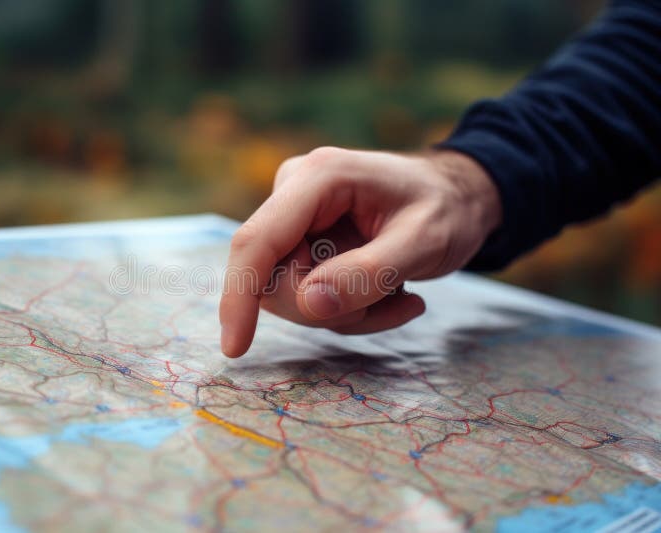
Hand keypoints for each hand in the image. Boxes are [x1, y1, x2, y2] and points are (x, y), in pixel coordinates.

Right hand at [219, 147, 501, 356]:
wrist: (459, 198)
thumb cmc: (447, 209)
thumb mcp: (424, 242)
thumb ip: (369, 273)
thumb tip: (311, 304)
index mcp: (317, 178)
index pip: (257, 241)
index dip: (239, 296)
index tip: (236, 348)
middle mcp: (293, 193)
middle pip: (272, 277)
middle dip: (327, 306)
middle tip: (390, 298)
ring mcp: (296, 220)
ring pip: (289, 293)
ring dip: (344, 311)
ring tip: (398, 292)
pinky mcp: (303, 242)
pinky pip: (306, 295)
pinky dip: (348, 308)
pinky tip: (391, 292)